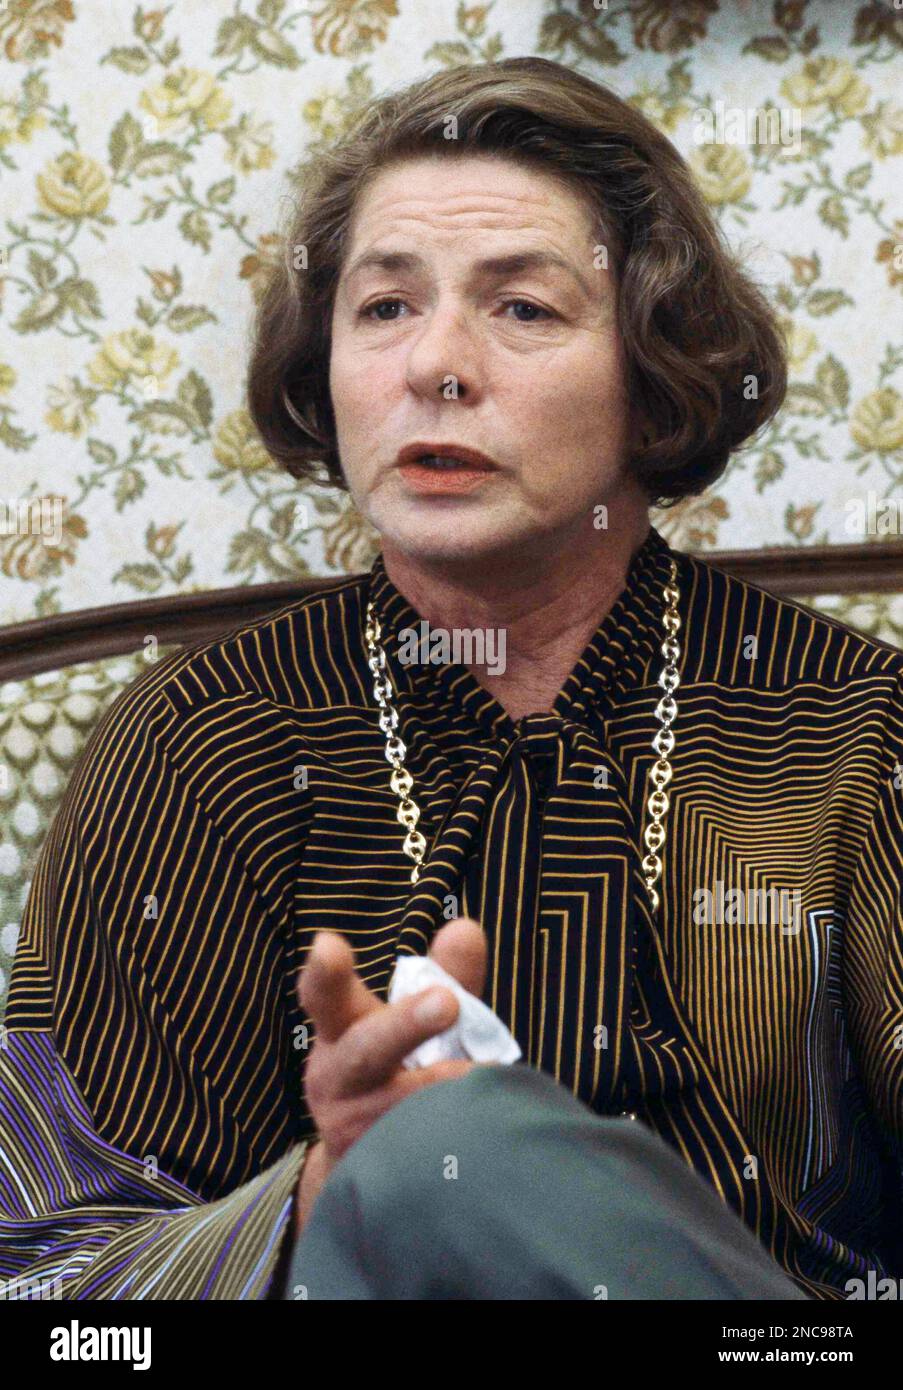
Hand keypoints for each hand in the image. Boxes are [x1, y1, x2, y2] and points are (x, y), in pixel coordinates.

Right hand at [296, 917, 487, 1185]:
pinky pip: (420, 1151)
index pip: (323, 994)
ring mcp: (355, 1128)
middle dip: (405, 1025)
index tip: (329, 945)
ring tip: (481, 1076)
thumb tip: (466, 926)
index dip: (325, 973)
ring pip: (397, 1105)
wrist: (371, 1165)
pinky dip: (454, 1134)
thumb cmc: (399, 1068)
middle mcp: (338, 1076)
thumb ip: (443, 975)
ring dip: (442, 1088)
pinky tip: (481, 1127)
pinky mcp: (377, 1171)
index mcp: (340, 1028)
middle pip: (365, 1050)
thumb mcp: (412, 1019)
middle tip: (449, 1001)